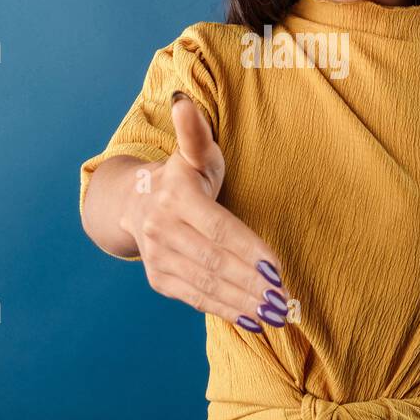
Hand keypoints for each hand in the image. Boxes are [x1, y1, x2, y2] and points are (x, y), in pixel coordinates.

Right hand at [119, 92, 288, 331]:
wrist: (136, 202)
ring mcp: (158, 258)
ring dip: (242, 301)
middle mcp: (161, 230)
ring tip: (274, 312)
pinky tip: (252, 319)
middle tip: (283, 298)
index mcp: (175, 197)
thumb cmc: (182, 175)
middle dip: (251, 282)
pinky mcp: (160, 279)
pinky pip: (196, 297)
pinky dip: (225, 310)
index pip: (218, 229)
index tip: (278, 268)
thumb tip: (183, 101)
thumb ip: (195, 132)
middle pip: (214, 261)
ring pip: (206, 284)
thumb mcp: (194, 152)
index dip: (248, 249)